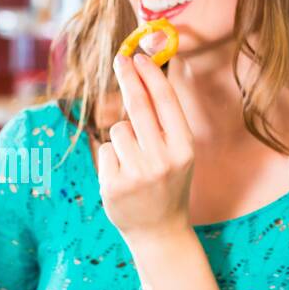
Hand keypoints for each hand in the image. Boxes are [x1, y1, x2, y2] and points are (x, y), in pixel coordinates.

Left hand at [97, 52, 193, 243]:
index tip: (139, 57)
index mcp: (184, 148)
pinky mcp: (113, 185)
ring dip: (121, 140)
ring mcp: (137, 174)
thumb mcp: (178, 154)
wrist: (159, 233)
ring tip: (134, 163)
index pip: (165, 103)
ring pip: (117, 130)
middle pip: (138, 107)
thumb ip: (164, 123)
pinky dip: (110, 159)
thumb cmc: (167, 185)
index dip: (151, 76)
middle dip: (128, 77)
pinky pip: (104, 151)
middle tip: (120, 58)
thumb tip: (145, 78)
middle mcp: (163, 159)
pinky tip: (122, 178)